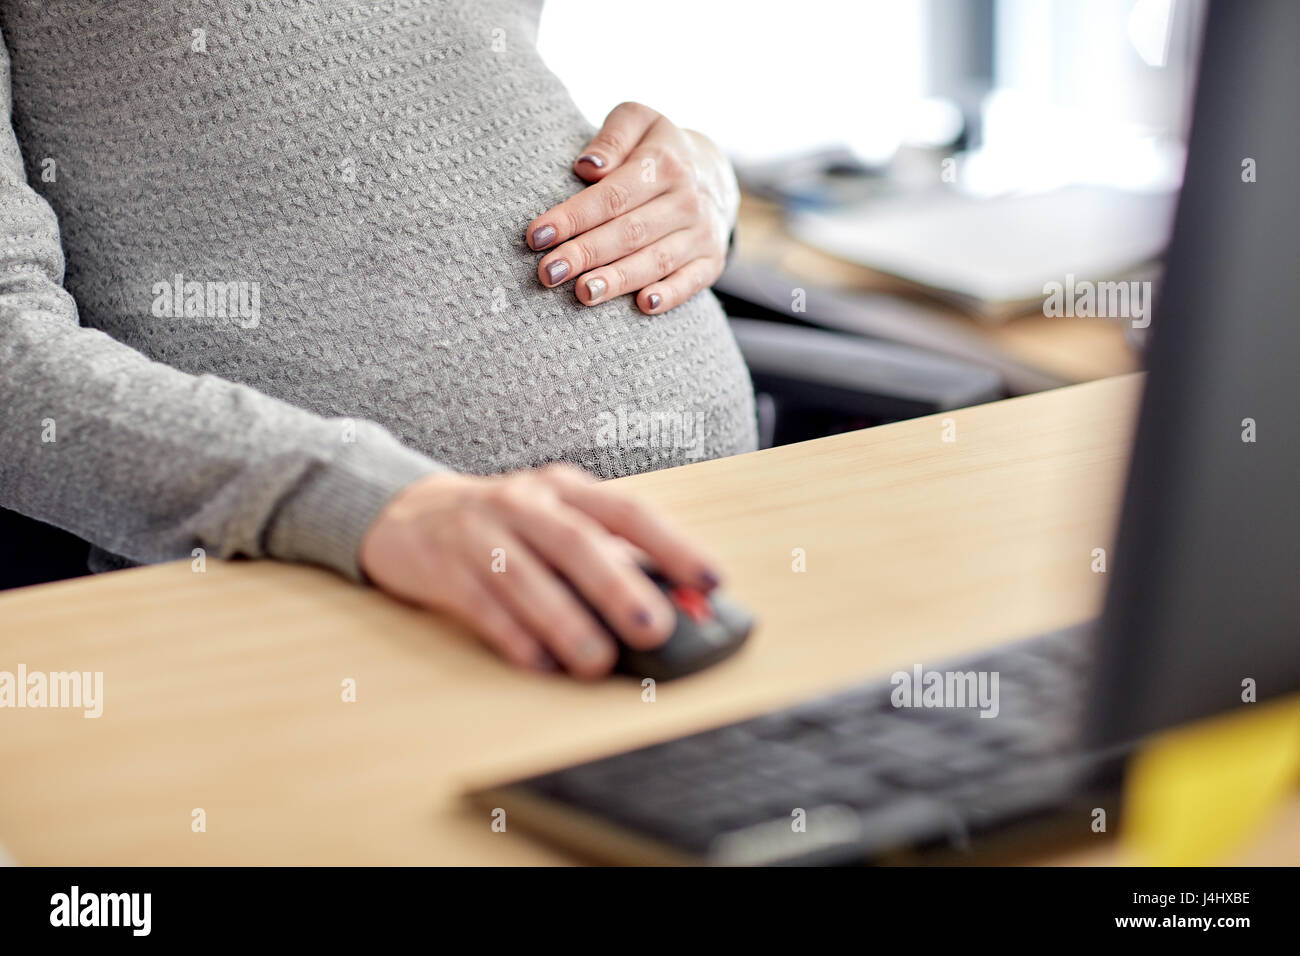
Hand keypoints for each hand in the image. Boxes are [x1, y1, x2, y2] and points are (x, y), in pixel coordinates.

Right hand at [358, 463, 722, 678]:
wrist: (407, 512)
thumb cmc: (505, 526)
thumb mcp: (556, 524)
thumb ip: (607, 557)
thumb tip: (672, 606)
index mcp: (566, 490)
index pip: (627, 511)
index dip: (672, 545)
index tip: (711, 581)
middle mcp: (526, 503)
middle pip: (577, 543)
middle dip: (619, 588)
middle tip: (654, 629)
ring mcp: (482, 533)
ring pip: (527, 577)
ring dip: (565, 623)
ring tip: (596, 662)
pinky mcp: (444, 567)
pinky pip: (482, 604)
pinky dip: (512, 636)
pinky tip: (539, 663)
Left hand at [526, 102, 738, 314]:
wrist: (714, 173)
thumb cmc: (657, 149)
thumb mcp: (638, 123)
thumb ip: (612, 138)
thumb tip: (587, 167)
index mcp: (664, 163)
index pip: (611, 196)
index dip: (573, 217)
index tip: (537, 236)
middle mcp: (687, 200)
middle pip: (629, 232)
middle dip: (585, 254)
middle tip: (548, 273)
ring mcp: (702, 233)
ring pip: (656, 261)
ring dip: (618, 280)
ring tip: (582, 293)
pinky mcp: (711, 260)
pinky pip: (692, 281)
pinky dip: (671, 295)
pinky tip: (644, 305)